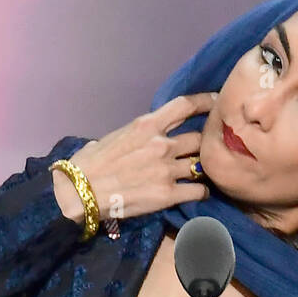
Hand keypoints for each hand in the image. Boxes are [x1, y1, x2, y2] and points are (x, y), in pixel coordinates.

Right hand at [52, 92, 216, 224]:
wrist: (80, 192)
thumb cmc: (90, 163)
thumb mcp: (116, 137)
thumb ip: (138, 134)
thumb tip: (144, 138)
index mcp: (146, 125)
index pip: (185, 106)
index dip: (206, 102)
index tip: (218, 101)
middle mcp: (161, 144)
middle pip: (199, 138)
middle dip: (205, 143)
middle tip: (209, 148)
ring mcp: (166, 170)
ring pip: (201, 165)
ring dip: (203, 169)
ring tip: (205, 173)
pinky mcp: (168, 195)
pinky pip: (198, 190)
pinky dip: (201, 191)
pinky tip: (199, 193)